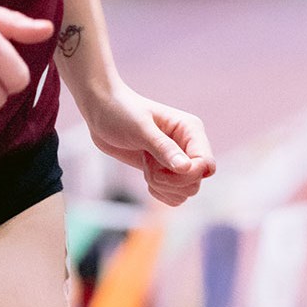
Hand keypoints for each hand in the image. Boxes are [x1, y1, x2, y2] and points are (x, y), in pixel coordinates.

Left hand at [81, 83, 214, 205]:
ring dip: (163, 187)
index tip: (161, 169)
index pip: (205, 164)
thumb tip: (187, 168)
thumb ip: (163, 148)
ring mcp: (178, 160)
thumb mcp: (140, 129)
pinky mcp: (165, 171)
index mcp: (190, 130)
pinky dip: (161, 193)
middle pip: (196, 182)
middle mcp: (189, 146)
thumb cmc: (120, 111)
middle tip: (148, 165)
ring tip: (146, 167)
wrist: (101, 110)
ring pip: (186, 191)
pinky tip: (146, 176)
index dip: (187, 175)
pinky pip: (175, 196)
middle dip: (169, 182)